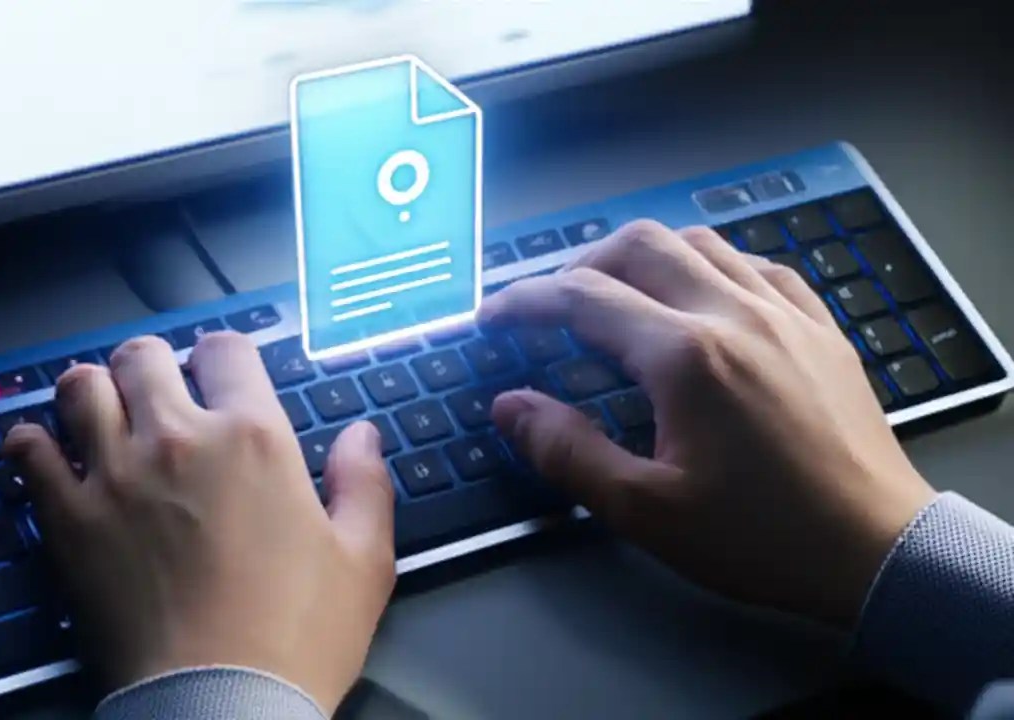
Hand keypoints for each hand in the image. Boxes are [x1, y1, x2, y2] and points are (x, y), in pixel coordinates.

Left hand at [3, 333, 395, 713]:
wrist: (219, 704)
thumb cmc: (299, 637)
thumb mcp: (363, 562)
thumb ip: (363, 485)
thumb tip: (361, 435)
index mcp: (253, 437)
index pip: (225, 349)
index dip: (222, 357)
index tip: (220, 377)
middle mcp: (179, 437)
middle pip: (143, 356)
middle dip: (151, 366)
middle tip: (158, 395)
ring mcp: (115, 474)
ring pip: (81, 387)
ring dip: (93, 392)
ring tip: (102, 416)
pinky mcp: (67, 519)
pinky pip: (28, 451)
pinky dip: (33, 444)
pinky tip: (47, 454)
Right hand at [480, 220, 935, 626]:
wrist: (877, 551)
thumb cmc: (759, 538)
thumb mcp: (646, 512)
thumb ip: (568, 451)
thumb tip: (510, 405)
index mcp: (686, 356)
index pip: (583, 298)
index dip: (524, 301)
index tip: (492, 318)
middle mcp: (734, 314)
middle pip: (638, 246)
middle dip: (580, 266)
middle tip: (552, 309)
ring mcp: (785, 313)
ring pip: (699, 243)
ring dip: (644, 258)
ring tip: (618, 297)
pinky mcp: (820, 327)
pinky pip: (757, 265)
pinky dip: (710, 268)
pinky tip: (701, 300)